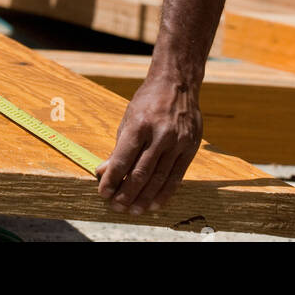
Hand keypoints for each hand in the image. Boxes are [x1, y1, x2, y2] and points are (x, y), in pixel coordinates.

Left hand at [96, 71, 202, 215]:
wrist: (177, 83)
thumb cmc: (148, 101)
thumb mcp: (129, 119)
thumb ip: (118, 148)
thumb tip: (103, 172)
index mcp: (139, 124)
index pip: (122, 160)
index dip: (111, 180)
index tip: (103, 193)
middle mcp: (160, 134)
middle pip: (141, 173)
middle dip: (126, 194)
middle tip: (117, 207)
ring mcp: (177, 142)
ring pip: (159, 179)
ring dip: (144, 198)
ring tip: (134, 210)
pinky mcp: (190, 148)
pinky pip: (177, 177)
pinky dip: (165, 193)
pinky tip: (155, 204)